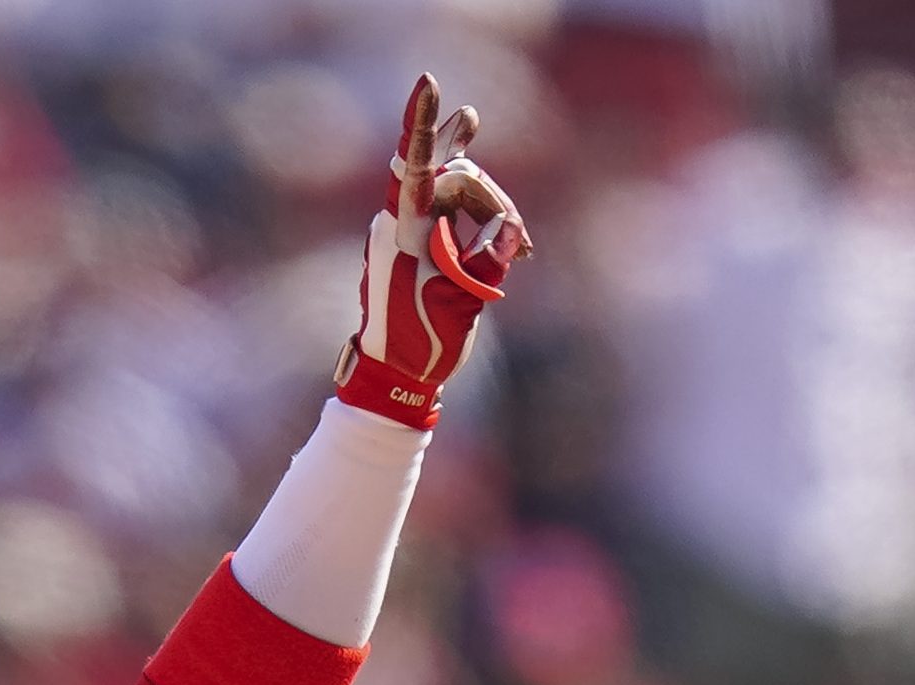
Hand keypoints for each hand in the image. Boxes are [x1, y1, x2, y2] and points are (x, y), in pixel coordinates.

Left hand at [333, 72, 531, 427]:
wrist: (394, 374)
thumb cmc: (421, 342)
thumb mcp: (465, 303)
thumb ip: (491, 261)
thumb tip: (512, 233)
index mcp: (407, 230)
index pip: (414, 164)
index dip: (423, 122)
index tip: (428, 82)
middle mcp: (403, 219)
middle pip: (457, 178)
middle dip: (493, 199)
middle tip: (520, 242)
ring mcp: (409, 226)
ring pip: (460, 192)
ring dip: (492, 212)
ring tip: (519, 247)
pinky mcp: (418, 238)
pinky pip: (453, 209)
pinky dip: (481, 220)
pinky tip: (509, 239)